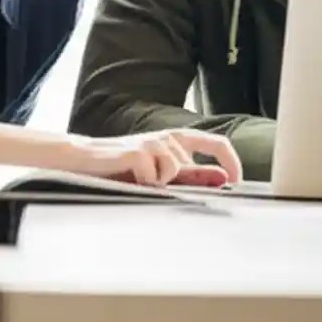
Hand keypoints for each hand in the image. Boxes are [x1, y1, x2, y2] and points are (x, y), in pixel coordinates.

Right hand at [74, 129, 242, 186]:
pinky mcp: (138, 151)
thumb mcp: (162, 172)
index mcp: (179, 138)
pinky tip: (130, 178)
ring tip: (138, 179)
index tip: (236, 181)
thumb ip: (192, 175)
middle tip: (153, 184)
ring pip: (174, 173)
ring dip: (158, 183)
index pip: (218, 142)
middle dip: (181, 183)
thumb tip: (222, 179)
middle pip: (191, 167)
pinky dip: (145, 184)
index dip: (231, 161)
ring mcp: (154, 141)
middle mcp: (169, 136)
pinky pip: (156, 178)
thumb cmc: (125, 167)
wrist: (85, 160)